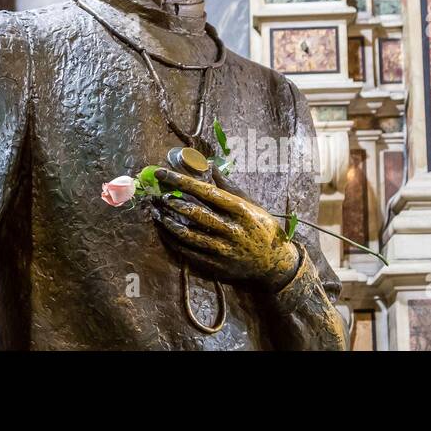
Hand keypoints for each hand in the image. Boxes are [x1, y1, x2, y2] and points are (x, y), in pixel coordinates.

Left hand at [150, 166, 298, 291]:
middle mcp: (231, 230)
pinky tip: (164, 230)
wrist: (275, 265)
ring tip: (155, 211)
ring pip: (187, 234)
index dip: (181, 181)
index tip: (162, 173)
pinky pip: (187, 252)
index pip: (205, 191)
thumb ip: (228, 186)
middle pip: (194, 212)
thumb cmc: (261, 228)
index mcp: (240, 210)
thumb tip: (209, 165)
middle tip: (155, 193)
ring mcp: (222, 250)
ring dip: (167, 221)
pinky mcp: (216, 266)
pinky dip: (172, 240)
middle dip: (170, 201)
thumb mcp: (250, 204)